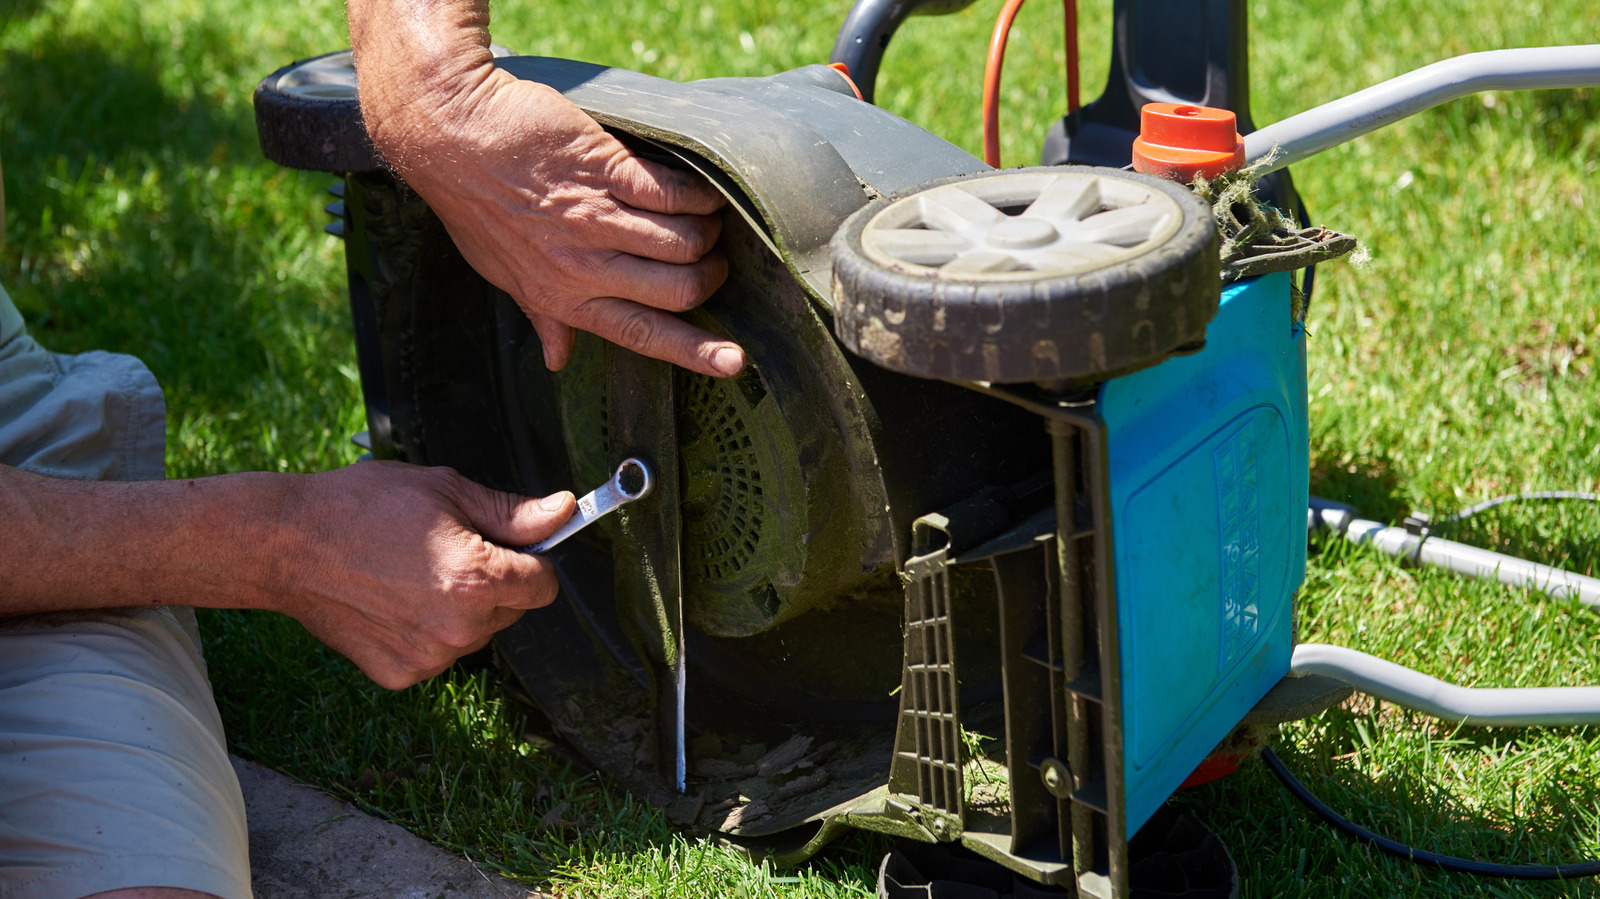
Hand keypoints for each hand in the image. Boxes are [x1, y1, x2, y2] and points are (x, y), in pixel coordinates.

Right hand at [277, 462, 575, 688]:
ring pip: (476, 633)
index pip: (544, 585)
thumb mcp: (446, 491)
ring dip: (461, 609)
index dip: (532, 560)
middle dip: (494, 582)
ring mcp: (429, 657)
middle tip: (445, 550)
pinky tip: (393, 599)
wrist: (286, 544)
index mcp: (478, 580)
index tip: (508, 545)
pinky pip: (438, 652)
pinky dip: (426, 631)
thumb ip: (512, 511)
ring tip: (413, 572)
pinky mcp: (400, 674)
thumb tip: (563, 512)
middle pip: (511, 610)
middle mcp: (459, 628)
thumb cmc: (362, 507)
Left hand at [367, 64, 743, 377]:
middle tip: (711, 259)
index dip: (693, 352)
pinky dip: (697, 193)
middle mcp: (584, 266)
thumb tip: (557, 360)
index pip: (640, 335)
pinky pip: (673, 193)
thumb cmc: (472, 202)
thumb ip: (541, 315)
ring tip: (707, 217)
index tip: (734, 362)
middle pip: (679, 290)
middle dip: (709, 276)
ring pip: (684, 242)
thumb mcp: (500, 273)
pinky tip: (702, 188)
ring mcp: (596, 218)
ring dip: (708, 230)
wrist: (449, 132)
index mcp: (562, 297)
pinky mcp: (605, 169)